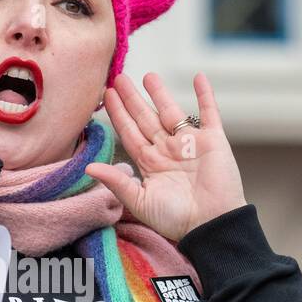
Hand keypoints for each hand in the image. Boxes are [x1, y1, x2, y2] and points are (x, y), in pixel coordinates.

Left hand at [84, 71, 247, 241]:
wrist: (211, 225)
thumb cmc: (176, 219)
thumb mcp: (140, 201)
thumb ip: (117, 182)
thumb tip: (87, 168)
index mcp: (150, 164)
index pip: (130, 132)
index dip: (119, 114)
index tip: (107, 95)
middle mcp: (168, 150)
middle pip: (146, 118)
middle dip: (133, 99)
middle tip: (119, 78)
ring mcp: (191, 144)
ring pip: (172, 112)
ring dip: (161, 93)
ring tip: (148, 76)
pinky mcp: (213, 141)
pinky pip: (209, 113)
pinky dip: (205, 95)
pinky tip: (199, 77)